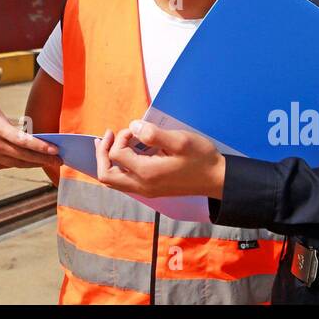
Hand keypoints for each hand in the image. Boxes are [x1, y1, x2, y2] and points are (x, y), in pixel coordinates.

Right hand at [0, 104, 60, 170]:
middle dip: (44, 159)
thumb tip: (24, 135)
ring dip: (32, 163)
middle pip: (24, 156)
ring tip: (46, 162)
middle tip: (58, 160)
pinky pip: (5, 165)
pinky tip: (26, 161)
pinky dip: (16, 163)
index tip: (55, 150)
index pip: (25, 141)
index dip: (42, 147)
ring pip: (16, 164)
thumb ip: (10, 124)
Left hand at [94, 120, 225, 198]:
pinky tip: (127, 154)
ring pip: (114, 181)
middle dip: (102, 153)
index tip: (134, 130)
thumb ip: (154, 134)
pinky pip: (124, 182)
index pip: (117, 155)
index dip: (120, 138)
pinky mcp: (151, 190)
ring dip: (109, 161)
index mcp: (147, 173)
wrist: (216, 179)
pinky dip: (119, 168)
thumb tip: (133, 127)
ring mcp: (146, 190)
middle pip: (106, 175)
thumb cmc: (201, 158)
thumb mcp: (180, 141)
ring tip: (112, 143)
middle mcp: (142, 186)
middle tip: (107, 137)